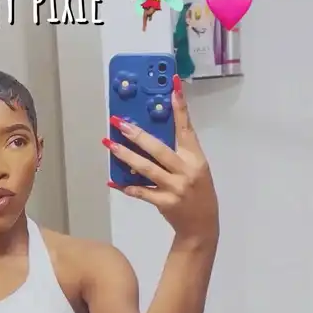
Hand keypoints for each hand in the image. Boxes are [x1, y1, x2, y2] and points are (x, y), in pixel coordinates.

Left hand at [103, 77, 218, 243]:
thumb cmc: (198, 192)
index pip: (187, 129)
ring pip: (146, 169)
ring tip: (110, 145)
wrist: (202, 225)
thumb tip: (148, 137)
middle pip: (158, 149)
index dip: (180, 108)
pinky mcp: (164, 203)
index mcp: (195, 158)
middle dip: (137, 135)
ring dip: (126, 156)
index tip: (172, 87)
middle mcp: (186, 171)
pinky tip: (112, 180)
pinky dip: (126, 186)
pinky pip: (141, 192)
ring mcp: (175, 188)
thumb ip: (177, 153)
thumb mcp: (195, 168)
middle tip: (120, 122)